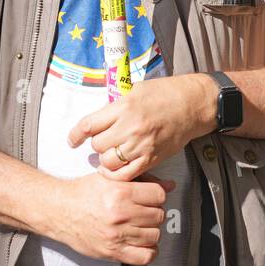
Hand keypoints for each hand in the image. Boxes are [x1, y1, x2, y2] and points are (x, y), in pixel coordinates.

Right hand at [54, 172, 173, 265]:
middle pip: (159, 215)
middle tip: (142, 211)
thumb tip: (169, 185)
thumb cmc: (83, 193)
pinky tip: (141, 242)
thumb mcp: (110, 178)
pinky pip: (145, 257)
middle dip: (153, 212)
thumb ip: (141, 180)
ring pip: (154, 235)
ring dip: (150, 231)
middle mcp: (120, 214)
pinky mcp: (113, 252)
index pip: (159, 195)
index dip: (156, 195)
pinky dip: (148, 251)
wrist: (60, 210)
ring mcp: (117, 235)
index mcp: (120, 192)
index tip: (150, 198)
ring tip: (139, 225)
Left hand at [67, 73, 214, 179]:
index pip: (89, 125)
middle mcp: (131, 127)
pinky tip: (114, 170)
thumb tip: (100, 119)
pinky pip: (127, 174)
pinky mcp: (152, 158)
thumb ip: (116, 107)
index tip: (72, 140)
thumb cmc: (165, 94)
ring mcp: (142, 145)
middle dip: (95, 144)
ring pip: (109, 162)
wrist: (192, 105)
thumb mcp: (135, 91)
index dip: (75, 135)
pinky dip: (116, 175)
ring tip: (108, 154)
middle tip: (100, 141)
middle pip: (98, 145)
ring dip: (105, 160)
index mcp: (124, 107)